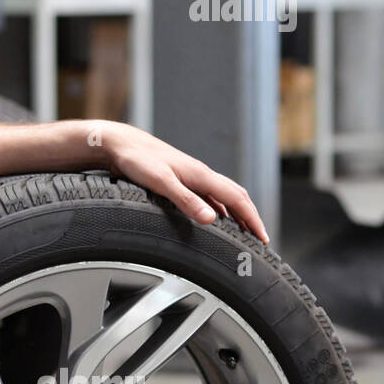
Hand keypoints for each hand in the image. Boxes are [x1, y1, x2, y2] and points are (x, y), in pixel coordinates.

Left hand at [93, 122, 269, 243]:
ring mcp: (191, 176)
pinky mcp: (181, 179)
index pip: (237, 199)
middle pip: (236, 196)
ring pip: (223, 195)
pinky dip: (219, 208)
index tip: (262, 238)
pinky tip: (215, 218)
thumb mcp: (161, 182)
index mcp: (201, 175)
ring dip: (236, 213)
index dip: (252, 219)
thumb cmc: (137, 160)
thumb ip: (186, 200)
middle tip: (260, 239)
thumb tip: (211, 219)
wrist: (121, 144)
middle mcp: (200, 174)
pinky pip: (209, 196)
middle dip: (250, 217)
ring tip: (244, 232)